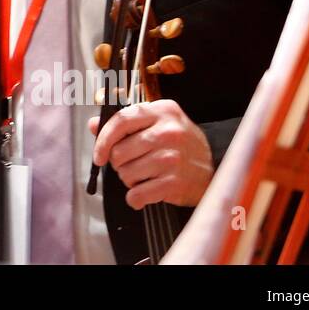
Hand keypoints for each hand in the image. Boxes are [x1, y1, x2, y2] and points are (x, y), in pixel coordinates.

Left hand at [88, 99, 214, 208]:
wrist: (215, 167)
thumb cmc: (179, 144)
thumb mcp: (157, 123)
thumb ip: (125, 123)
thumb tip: (93, 125)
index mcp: (162, 111)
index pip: (121, 121)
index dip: (103, 140)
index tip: (98, 156)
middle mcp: (168, 132)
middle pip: (119, 152)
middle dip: (119, 163)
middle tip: (133, 164)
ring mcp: (172, 158)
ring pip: (126, 174)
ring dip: (129, 179)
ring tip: (144, 175)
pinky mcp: (175, 182)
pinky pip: (137, 194)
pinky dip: (136, 198)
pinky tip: (146, 192)